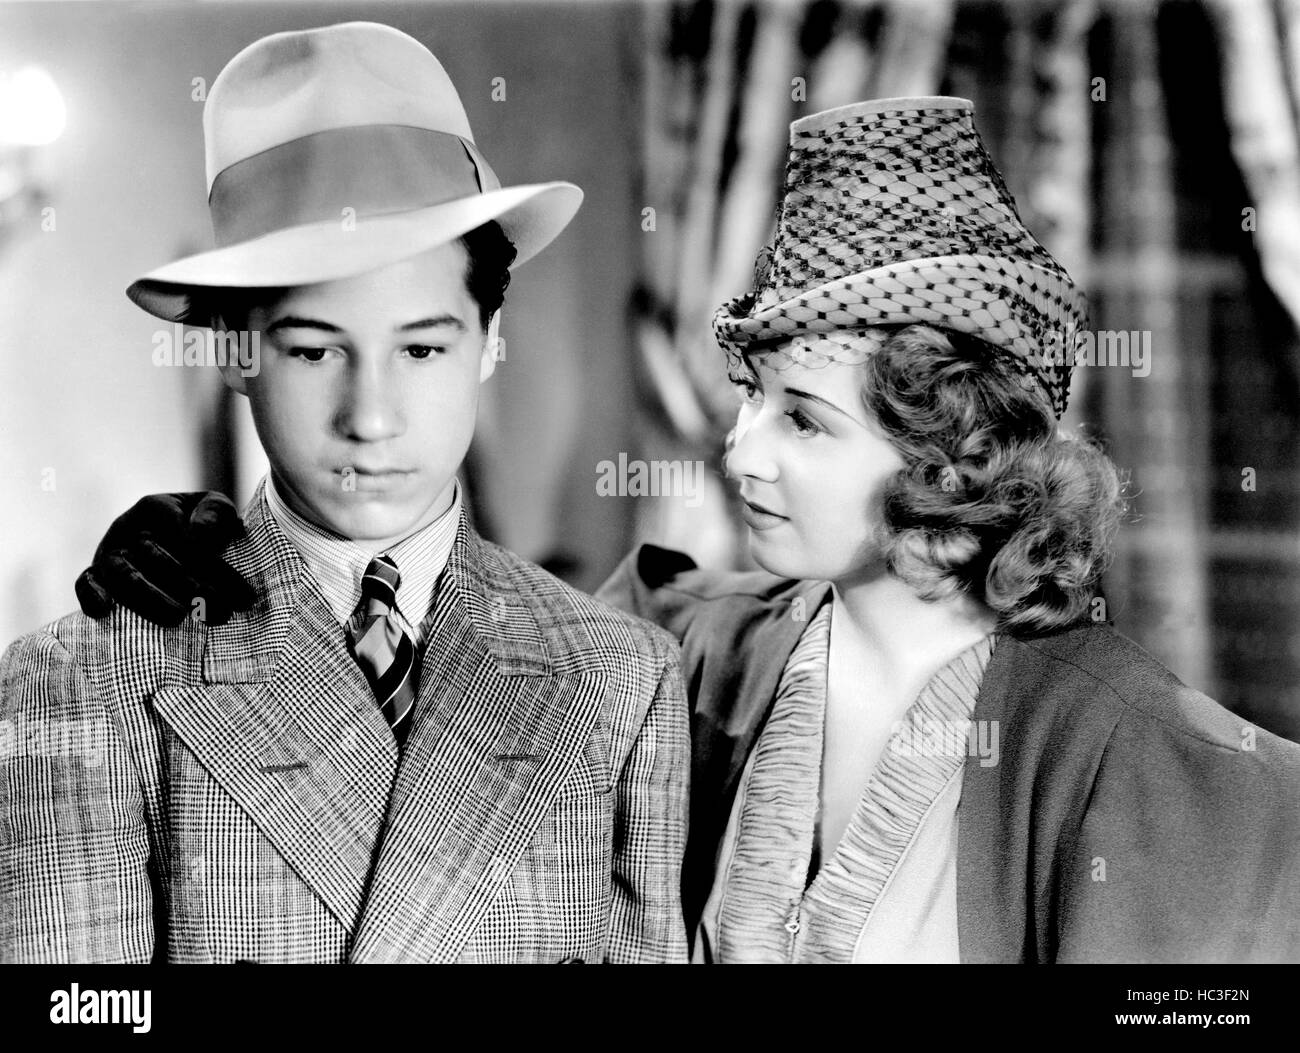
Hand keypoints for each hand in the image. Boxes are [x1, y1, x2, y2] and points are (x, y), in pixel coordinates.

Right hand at [75, 492, 256, 626]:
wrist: (180, 530)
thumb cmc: (203, 522)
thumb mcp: (217, 508)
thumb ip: (215, 515)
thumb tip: (198, 536)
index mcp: (157, 508)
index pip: (186, 539)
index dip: (216, 568)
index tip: (244, 595)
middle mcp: (129, 528)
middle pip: (157, 560)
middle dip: (193, 589)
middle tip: (223, 612)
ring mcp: (110, 551)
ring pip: (123, 576)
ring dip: (150, 600)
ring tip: (178, 618)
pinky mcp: (96, 572)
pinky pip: (85, 582)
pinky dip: (91, 595)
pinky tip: (105, 611)